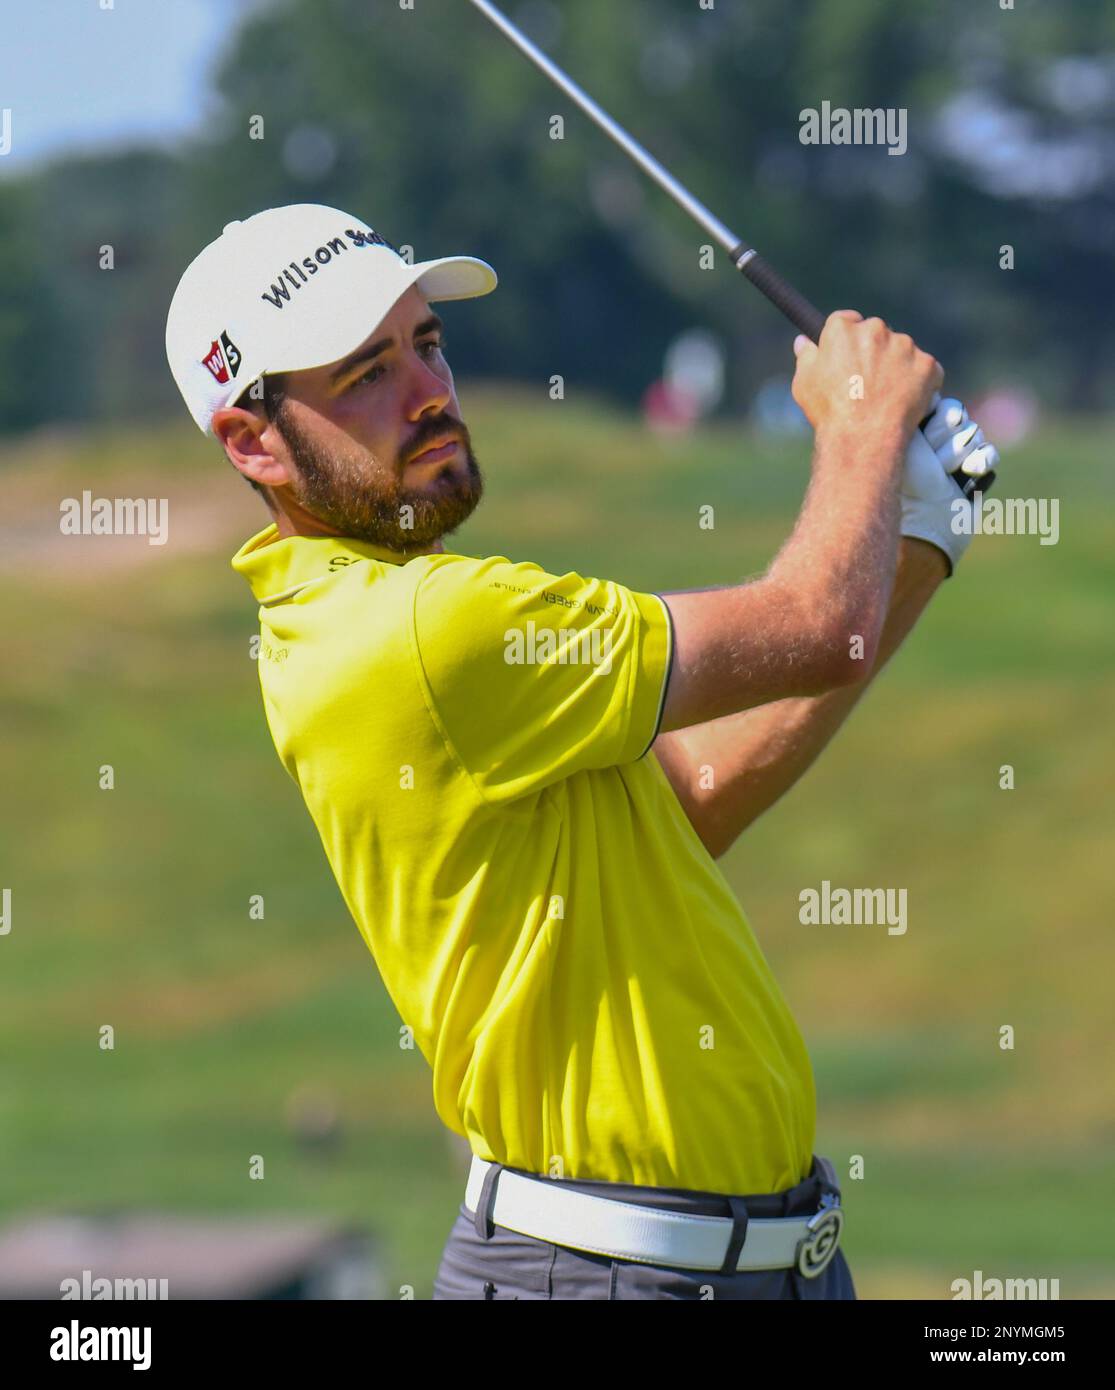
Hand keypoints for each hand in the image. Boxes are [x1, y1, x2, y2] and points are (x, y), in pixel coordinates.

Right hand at [792, 310, 943, 442]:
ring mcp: (905, 346)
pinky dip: (919, 382)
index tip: (848, 357)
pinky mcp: (927, 364)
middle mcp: (875, 329)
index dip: (847, 341)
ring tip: (885, 397)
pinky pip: (925, 370)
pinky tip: (904, 401)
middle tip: (867, 382)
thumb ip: (806, 357)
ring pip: (901, 350)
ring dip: (896, 365)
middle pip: (876, 332)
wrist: (863, 438)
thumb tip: (803, 341)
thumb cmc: (829, 412)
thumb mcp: (804, 384)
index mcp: (843, 329)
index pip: (847, 321)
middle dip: (873, 351)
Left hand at [900, 396, 1000, 575]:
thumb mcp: (905, 440)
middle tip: (934, 465)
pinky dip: (981, 463)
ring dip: (961, 455)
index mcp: (915, 430)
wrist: (927, 522)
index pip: (943, 405)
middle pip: (961, 418)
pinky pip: (990, 452)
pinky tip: (968, 475)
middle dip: (948, 441)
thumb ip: (916, 409)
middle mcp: (934, 441)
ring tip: (946, 476)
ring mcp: (956, 456)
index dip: (940, 420)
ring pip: (976, 434)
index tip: (927, 440)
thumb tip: (930, 391)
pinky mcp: (974, 472)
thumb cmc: (909, 483)